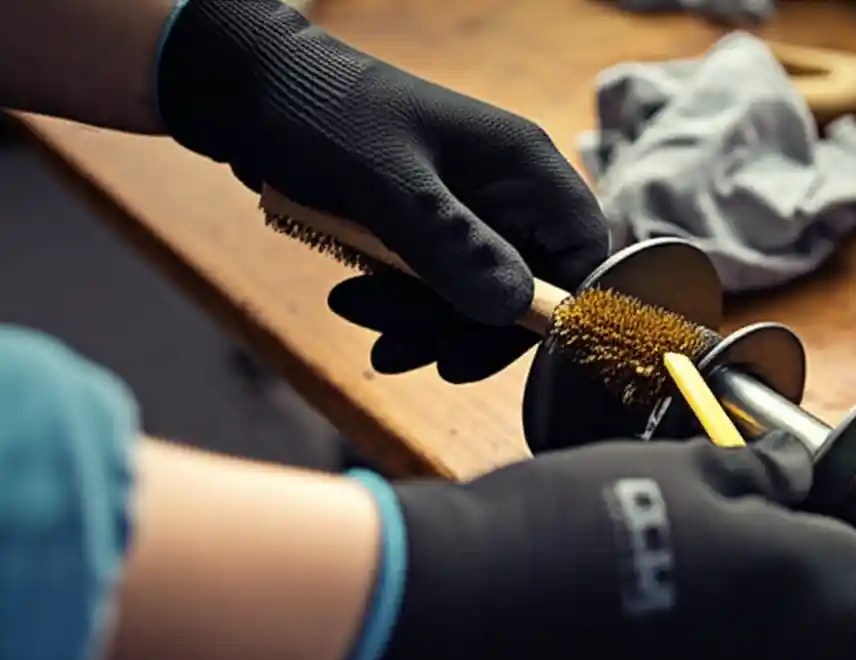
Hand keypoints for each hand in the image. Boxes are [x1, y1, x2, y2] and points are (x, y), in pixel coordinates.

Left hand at [155, 0, 609, 381]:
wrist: (248, 89)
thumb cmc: (321, 114)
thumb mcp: (384, 183)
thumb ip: (450, 244)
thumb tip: (513, 307)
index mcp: (523, 166)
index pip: (581, 254)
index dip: (551, 310)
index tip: (490, 346)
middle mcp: (508, 191)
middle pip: (525, 288)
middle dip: (464, 327)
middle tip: (403, 349)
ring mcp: (470, 210)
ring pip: (476, 296)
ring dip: (422, 324)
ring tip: (358, 313)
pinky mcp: (430, 228)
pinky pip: (437, 288)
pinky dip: (401, 309)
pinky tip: (354, 304)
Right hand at [342, 431, 855, 659]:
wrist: (475, 618)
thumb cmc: (575, 529)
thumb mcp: (678, 468)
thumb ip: (760, 473)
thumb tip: (795, 471)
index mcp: (813, 578)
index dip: (825, 542)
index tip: (785, 532)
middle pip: (851, 640)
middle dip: (817, 607)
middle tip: (746, 570)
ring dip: (776, 651)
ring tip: (701, 610)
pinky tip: (671, 654)